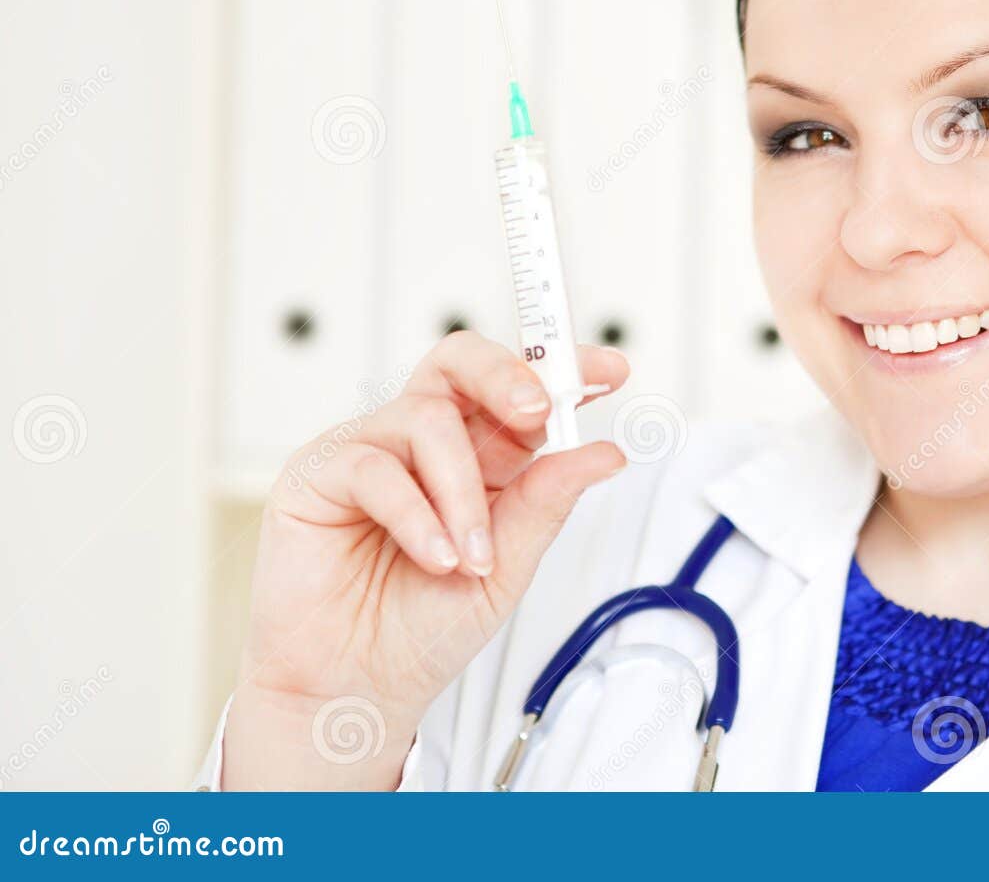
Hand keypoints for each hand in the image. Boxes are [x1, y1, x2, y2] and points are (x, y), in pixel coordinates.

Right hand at [220, 331, 628, 788]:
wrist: (356, 688)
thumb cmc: (422, 628)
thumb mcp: (508, 566)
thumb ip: (547, 503)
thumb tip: (605, 452)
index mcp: (477, 458)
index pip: (517, 392)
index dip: (562, 369)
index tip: (610, 370)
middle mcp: (422, 444)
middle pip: (459, 362)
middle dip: (507, 375)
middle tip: (538, 411)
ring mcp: (368, 451)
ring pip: (426, 418)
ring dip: (462, 491)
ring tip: (471, 556)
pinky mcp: (318, 474)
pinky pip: (373, 466)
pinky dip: (416, 515)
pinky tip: (434, 558)